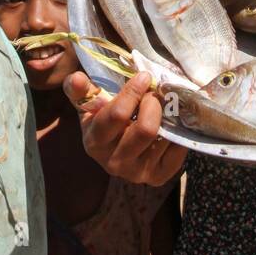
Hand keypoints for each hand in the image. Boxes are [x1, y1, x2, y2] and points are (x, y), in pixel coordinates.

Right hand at [63, 71, 186, 185]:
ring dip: (168, 116)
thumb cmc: (102, 119)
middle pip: (145, 129)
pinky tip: (170, 123)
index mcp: (94, 142)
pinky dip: (177, 133)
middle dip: (153, 104)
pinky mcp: (158, 177)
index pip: (118, 115)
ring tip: (164, 105)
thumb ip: (79, 90)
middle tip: (155, 93)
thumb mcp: (88, 105)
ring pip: (164, 138)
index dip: (133, 92)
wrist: (115, 148)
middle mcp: (114, 163)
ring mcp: (137, 173)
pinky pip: (177, 150)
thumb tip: (77, 78)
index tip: (144, 77)